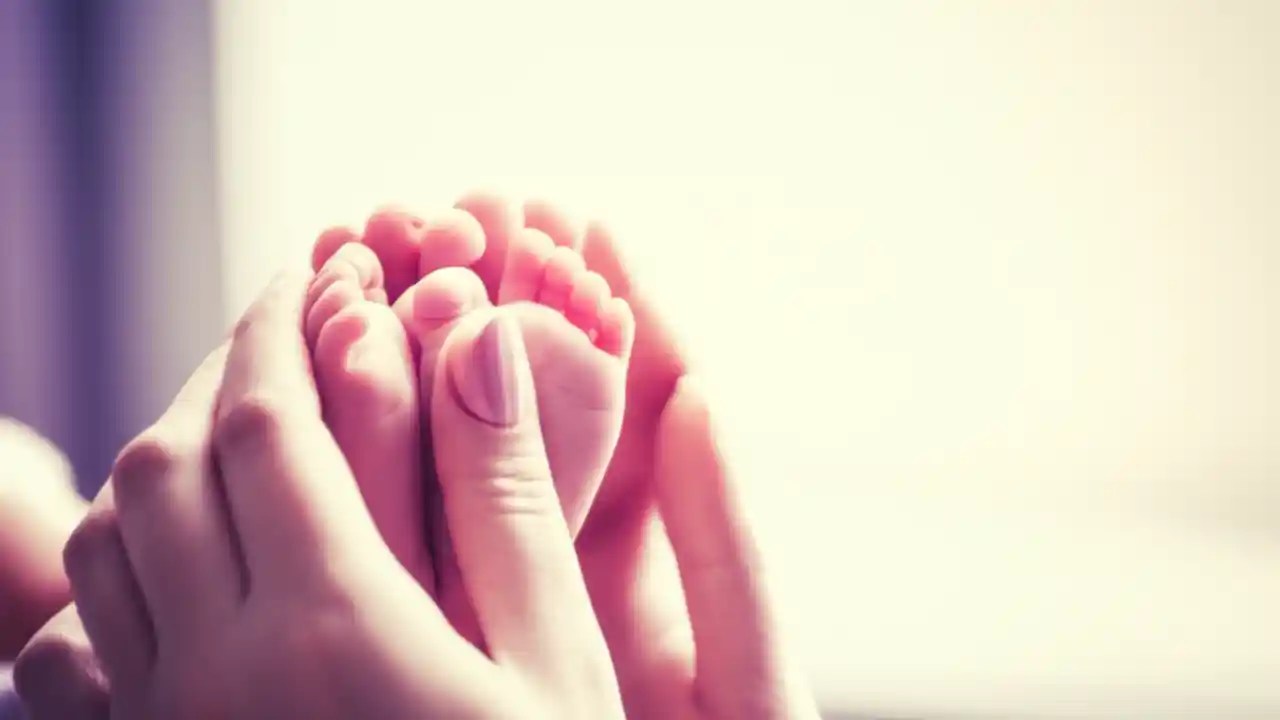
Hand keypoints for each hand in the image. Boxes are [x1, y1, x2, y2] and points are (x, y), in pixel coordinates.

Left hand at [16, 271, 623, 718]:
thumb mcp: (554, 663)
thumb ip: (505, 496)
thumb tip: (479, 336)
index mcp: (335, 624)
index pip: (270, 418)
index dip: (286, 320)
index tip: (316, 264)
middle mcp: (220, 669)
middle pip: (167, 463)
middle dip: (222, 370)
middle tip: (285, 326)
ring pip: (107, 546)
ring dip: (164, 462)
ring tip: (240, 429)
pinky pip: (76, 649)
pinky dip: (112, 574)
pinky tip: (182, 567)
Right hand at [319, 196, 819, 718]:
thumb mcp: (746, 688)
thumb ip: (726, 550)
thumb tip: (700, 393)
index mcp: (658, 557)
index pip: (639, 399)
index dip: (613, 305)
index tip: (574, 219)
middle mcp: (575, 560)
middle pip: (545, 408)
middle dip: (511, 304)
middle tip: (461, 209)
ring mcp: (496, 588)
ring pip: (462, 448)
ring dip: (432, 350)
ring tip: (393, 257)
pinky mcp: (433, 624)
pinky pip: (408, 521)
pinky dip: (381, 438)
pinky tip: (335, 372)